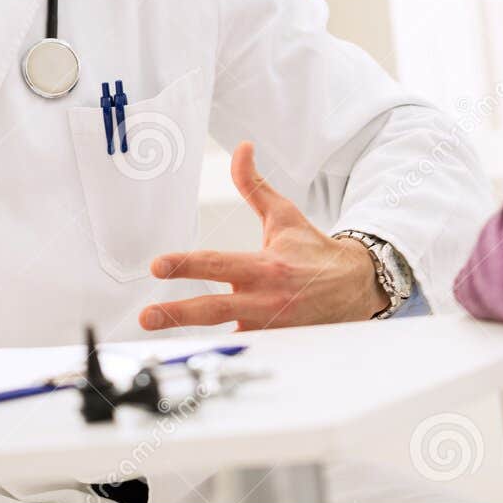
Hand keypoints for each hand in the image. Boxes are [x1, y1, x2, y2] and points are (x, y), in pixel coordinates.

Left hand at [138, 141, 388, 331]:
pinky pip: (245, 348)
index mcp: (265, 265)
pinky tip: (197, 354)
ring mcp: (270, 325)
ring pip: (227, 334)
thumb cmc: (313, 250)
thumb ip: (254, 186)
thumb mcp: (284, 215)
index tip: (158, 266)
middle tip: (148, 316)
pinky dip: (225, 350)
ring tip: (159, 339)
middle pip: (214, 307)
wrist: (354, 285)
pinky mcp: (275, 343)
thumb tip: (242, 148)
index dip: (187, 264)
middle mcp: (266, 298)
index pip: (218, 263)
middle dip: (178, 312)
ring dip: (194, 338)